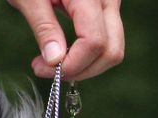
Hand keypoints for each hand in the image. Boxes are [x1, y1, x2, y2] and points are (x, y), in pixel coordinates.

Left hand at [8, 0, 124, 80]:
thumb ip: (44, 28)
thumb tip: (55, 61)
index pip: (94, 42)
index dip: (74, 64)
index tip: (48, 70)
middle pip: (111, 50)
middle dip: (83, 69)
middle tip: (51, 72)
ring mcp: (110, 3)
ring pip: (113, 49)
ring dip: (87, 65)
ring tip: (54, 63)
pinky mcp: (106, 8)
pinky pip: (107, 39)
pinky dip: (89, 54)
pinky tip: (65, 52)